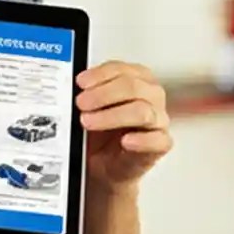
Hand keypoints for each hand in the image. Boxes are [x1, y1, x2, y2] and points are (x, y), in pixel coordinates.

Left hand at [75, 60, 172, 192]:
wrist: (103, 163)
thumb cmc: (100, 131)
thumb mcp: (90, 108)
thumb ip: (86, 94)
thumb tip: (72, 86)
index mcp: (137, 79)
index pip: (122, 69)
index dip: (100, 75)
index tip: (81, 82)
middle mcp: (151, 96)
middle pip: (133, 87)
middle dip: (104, 94)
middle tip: (81, 103)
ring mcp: (159, 120)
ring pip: (143, 111)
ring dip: (113, 116)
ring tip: (89, 122)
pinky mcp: (160, 145)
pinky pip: (158, 140)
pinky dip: (141, 140)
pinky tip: (125, 141)